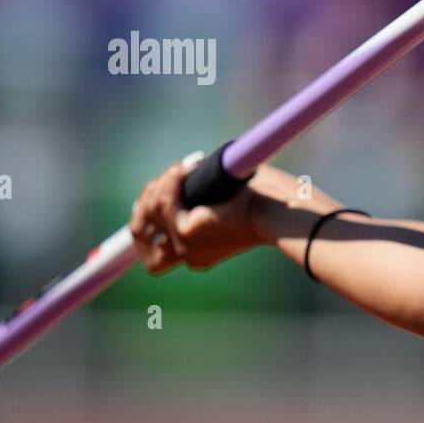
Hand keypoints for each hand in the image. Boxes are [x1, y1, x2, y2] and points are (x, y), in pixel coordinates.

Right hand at [128, 158, 321, 274]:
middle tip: (175, 173)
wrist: (283, 212)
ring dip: (163, 183)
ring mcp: (184, 248)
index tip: (156, 186)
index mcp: (201, 250)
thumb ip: (205, 190)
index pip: (152, 245)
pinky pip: (163, 201)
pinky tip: (188, 168)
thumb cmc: (269, 201)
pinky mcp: (185, 234)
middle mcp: (189, 255)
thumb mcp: (230, 195)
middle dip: (148, 196)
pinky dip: (171, 180)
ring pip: (148, 212)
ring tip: (188, 167)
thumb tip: (184, 171)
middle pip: (140, 230)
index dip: (145, 214)